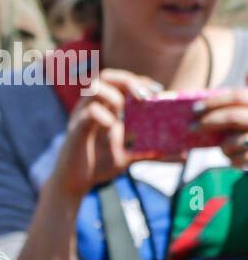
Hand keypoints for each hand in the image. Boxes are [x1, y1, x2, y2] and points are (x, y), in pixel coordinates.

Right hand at [50, 68, 168, 200]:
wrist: (75, 183)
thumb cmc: (99, 164)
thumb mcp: (131, 156)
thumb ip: (154, 152)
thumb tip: (185, 155)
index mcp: (106, 107)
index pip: (122, 81)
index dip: (140, 81)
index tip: (158, 92)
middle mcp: (92, 106)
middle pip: (107, 76)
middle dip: (128, 80)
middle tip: (145, 96)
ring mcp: (82, 116)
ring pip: (93, 87)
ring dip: (114, 94)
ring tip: (124, 109)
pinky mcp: (76, 129)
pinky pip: (88, 112)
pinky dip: (103, 115)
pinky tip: (112, 127)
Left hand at [192, 88, 247, 166]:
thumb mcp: (246, 111)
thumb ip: (242, 99)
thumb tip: (245, 76)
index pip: (238, 97)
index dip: (214, 102)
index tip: (194, 109)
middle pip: (232, 117)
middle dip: (209, 122)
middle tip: (191, 127)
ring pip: (234, 141)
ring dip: (224, 145)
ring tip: (224, 146)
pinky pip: (239, 159)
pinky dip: (232, 158)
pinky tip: (232, 157)